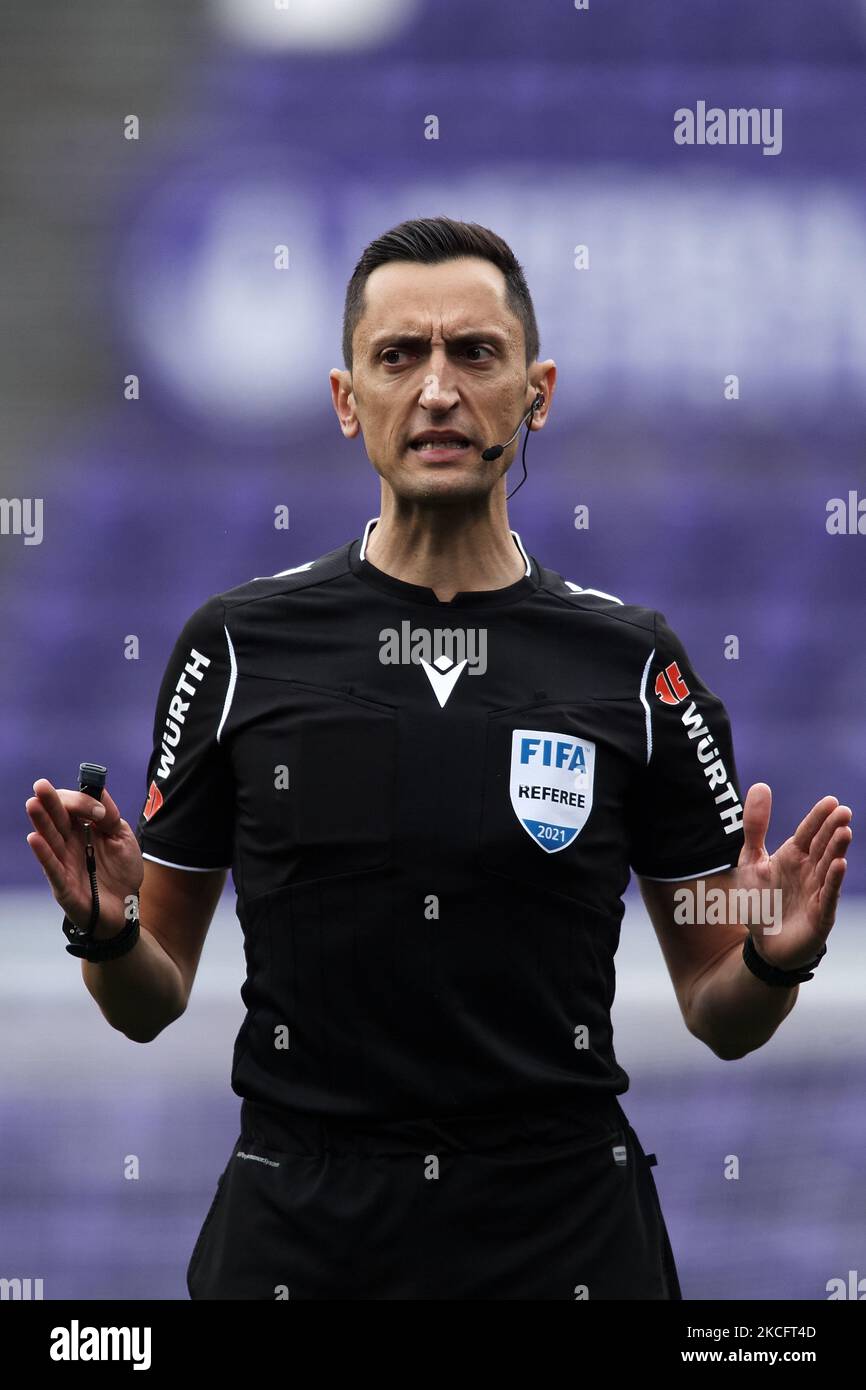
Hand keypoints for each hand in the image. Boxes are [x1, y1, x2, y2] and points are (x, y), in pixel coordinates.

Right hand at [25, 778, 143, 938]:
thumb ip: (109, 815)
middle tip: (41, 785)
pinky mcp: (63, 885)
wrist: (127, 905)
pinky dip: (44, 854)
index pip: (73, 807)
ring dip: (41, 822)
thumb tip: (97, 792)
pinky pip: (52, 868)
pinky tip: (34, 838)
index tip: (98, 811)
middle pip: (57, 819)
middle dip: (49, 802)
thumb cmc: (122, 870)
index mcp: (82, 828)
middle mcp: (68, 843)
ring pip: (50, 840)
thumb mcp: (122, 837)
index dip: (83, 803)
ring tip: (33, 804)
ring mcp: (64, 863)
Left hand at [736, 783, 852, 969]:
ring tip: (844, 832)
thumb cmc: (761, 902)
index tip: (831, 801)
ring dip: (837, 849)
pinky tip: (839, 864)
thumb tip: (761, 785)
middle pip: (823, 845)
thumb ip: (755, 826)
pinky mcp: (820, 914)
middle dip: (833, 829)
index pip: (809, 831)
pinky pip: (827, 894)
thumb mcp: (750, 861)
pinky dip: (833, 880)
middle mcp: (809, 870)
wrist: (763, 945)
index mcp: (794, 855)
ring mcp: (817, 891)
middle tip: (843, 812)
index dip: (819, 817)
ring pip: (829, 866)